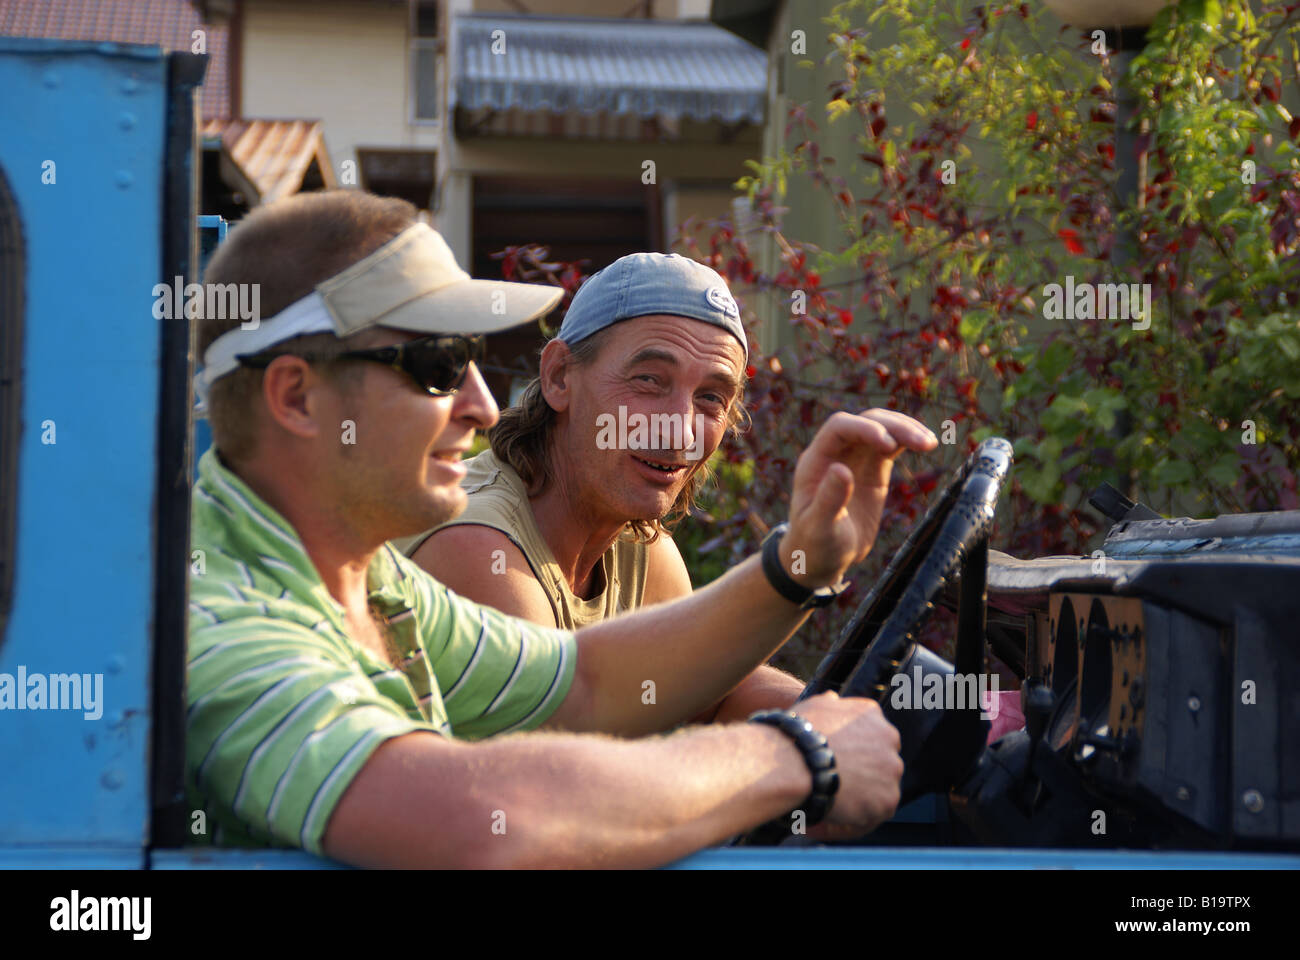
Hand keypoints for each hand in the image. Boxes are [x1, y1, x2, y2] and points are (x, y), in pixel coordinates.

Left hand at [782, 410, 936, 587]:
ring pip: (882, 429)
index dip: (864, 429)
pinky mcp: (873, 470)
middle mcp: (835, 454)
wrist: (821, 559)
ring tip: (930, 442)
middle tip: (922, 443)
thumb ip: (829, 499)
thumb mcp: (819, 527)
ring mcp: (855, 459)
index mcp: (815, 462)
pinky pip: (892, 446)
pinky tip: (926, 444)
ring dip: (905, 430)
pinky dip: (908, 441)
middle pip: (865, 423)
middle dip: (893, 427)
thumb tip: (842, 469)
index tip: (888, 443)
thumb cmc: (815, 545)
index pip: (839, 428)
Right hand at [796, 691, 902, 838]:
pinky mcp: (887, 799)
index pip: (870, 737)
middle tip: (830, 788)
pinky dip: (849, 823)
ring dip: (854, 801)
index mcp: (871, 714)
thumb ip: (831, 705)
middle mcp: (889, 738)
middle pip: (878, 763)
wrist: (794, 760)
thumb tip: (833, 698)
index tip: (833, 765)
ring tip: (824, 810)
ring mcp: (891, 770)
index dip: (851, 754)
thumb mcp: (815, 706)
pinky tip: (824, 822)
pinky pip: (870, 816)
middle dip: (858, 776)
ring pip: (876, 791)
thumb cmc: (797, 733)